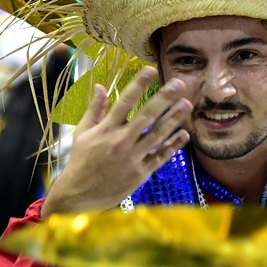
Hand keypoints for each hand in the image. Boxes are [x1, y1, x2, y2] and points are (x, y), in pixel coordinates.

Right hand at [43, 67, 190, 216]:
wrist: (79, 196)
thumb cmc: (80, 162)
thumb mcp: (82, 133)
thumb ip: (94, 109)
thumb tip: (102, 86)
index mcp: (105, 130)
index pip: (124, 102)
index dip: (138, 85)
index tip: (151, 70)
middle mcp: (120, 142)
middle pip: (146, 116)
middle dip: (164, 99)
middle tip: (179, 84)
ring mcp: (132, 159)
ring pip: (157, 135)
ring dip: (174, 119)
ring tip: (187, 104)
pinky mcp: (140, 174)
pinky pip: (160, 157)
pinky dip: (173, 146)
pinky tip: (184, 134)